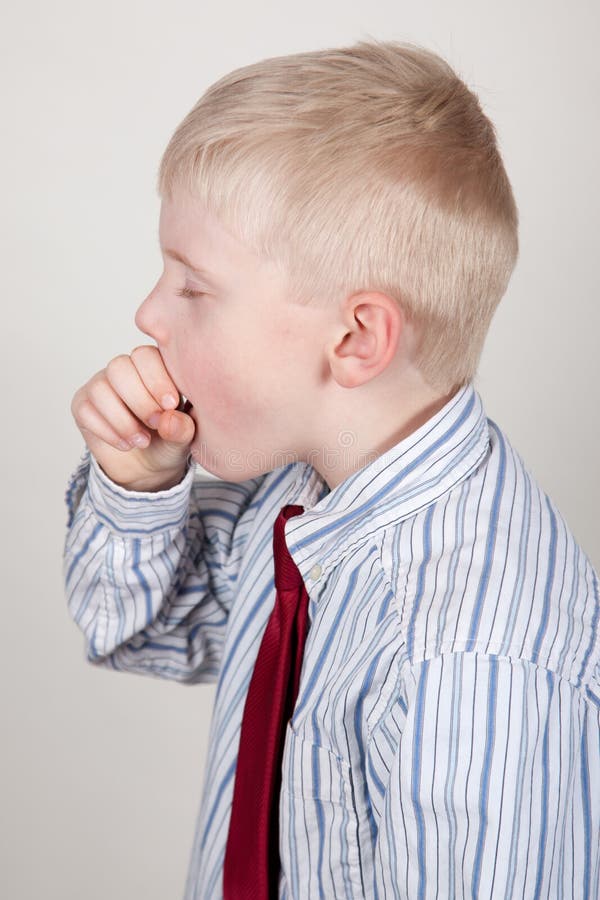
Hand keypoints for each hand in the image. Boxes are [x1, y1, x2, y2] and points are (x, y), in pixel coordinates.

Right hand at [71, 345, 195, 491]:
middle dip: (140, 399)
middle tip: (156, 424)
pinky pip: (86, 410)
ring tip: (143, 441)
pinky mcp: (82, 406)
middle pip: (119, 367)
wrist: (147, 466)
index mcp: (152, 367)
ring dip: (122, 420)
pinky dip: (108, 432)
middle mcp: (123, 370)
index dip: (156, 378)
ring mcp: (100, 386)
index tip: (171, 405)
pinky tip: (126, 445)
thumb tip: (169, 419)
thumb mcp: (183, 438)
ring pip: (100, 388)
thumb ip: (182, 428)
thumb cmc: (168, 441)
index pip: (145, 355)